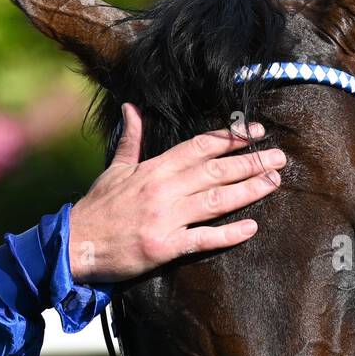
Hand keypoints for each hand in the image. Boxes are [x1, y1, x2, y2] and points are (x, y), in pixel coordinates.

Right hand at [68, 103, 283, 282]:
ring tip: (274, 182)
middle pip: (216, 171)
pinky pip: (203, 239)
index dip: (231, 138)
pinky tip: (251, 227)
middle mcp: (163, 189)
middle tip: (279, 157)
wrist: (75, 245)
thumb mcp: (114, 169)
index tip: (256, 133)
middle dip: (251, 162)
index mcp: (153, 168)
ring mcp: (165, 218)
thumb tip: (131, 108)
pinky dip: (228, 234)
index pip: (200, 146)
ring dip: (249, 190)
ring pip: (216, 200)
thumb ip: (131, 140)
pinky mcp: (164, 247)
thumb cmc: (97, 209)